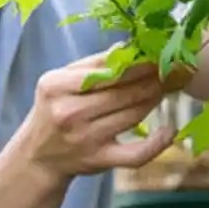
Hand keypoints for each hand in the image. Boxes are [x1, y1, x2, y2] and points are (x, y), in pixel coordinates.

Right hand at [14, 48, 175, 182]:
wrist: (37, 155)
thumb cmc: (53, 110)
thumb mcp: (59, 82)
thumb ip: (91, 65)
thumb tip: (128, 47)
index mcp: (56, 87)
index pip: (106, 72)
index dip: (137, 64)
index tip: (157, 56)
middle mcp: (68, 112)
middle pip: (123, 93)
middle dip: (152, 81)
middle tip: (169, 72)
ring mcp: (85, 138)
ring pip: (133, 116)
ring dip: (154, 100)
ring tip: (164, 89)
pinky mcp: (99, 160)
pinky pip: (136, 154)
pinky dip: (157, 144)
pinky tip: (170, 131)